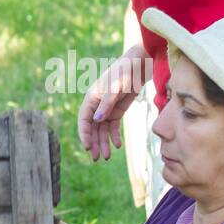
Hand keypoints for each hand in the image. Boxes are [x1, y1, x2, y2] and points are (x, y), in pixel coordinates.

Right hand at [78, 44, 150, 161]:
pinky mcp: (117, 110)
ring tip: (106, 157)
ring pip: (102, 129)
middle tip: (96, 158)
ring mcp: (107, 108)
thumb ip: (106, 104)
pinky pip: (113, 126)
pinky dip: (114, 136)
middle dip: (93, 143)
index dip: (84, 133)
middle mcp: (97, 104)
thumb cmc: (125, 72)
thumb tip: (97, 120)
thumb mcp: (116, 87)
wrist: (139, 65)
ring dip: (103, 143)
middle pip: (92, 128)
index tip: (87, 147)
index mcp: (92, 97)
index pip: (84, 119)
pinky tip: (117, 145)